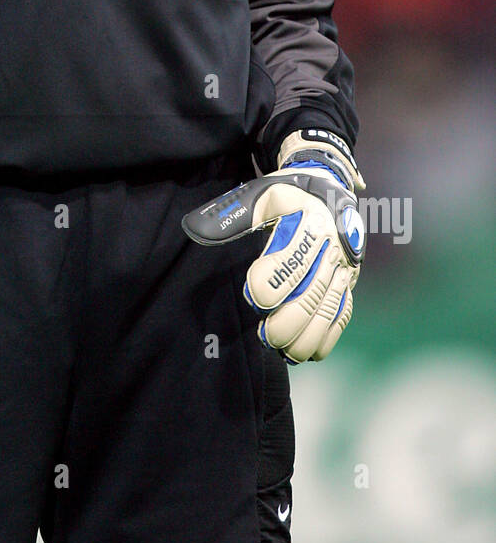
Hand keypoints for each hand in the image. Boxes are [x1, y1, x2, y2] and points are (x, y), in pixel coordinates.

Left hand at [181, 128, 365, 362]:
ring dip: (306, 337)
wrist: (329, 190)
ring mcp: (343, 268)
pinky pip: (342, 314)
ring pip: (329, 311)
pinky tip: (308, 353)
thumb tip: (194, 229)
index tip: (252, 295)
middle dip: (287, 322)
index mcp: (311, 222)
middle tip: (263, 335)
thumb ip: (232, 215)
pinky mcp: (348, 282)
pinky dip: (327, 337)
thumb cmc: (288, 194)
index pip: (293, 260)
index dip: (272, 282)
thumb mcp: (261, 195)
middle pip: (312, 294)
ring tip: (281, 349)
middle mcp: (332, 248)